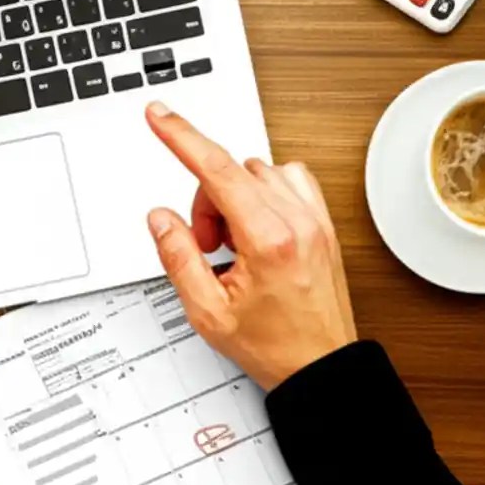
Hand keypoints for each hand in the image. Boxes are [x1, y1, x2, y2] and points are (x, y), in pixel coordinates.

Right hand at [143, 102, 356, 389]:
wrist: (321, 368)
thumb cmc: (273, 346)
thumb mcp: (207, 312)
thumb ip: (178, 257)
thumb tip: (162, 218)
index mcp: (269, 241)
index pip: (217, 170)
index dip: (181, 137)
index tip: (160, 117)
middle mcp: (298, 222)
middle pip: (233, 172)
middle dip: (206, 201)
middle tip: (205, 245)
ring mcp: (315, 221)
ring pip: (260, 172)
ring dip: (234, 196)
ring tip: (231, 242)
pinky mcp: (324, 224)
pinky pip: (289, 179)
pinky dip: (263, 192)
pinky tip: (255, 225)